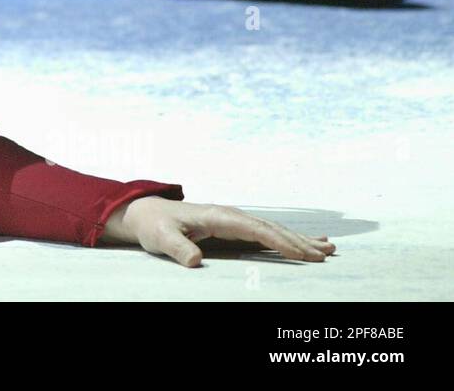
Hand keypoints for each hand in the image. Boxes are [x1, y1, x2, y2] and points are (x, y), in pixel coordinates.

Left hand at [100, 196, 335, 266]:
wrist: (146, 214)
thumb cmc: (155, 226)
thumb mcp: (162, 238)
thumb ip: (178, 248)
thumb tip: (195, 261)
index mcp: (219, 216)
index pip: (257, 230)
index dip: (280, 242)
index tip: (303, 255)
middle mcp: (230, 216)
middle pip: (271, 229)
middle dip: (299, 242)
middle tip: (327, 256)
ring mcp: (233, 221)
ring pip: (272, 230)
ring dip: (300, 239)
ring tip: (328, 248)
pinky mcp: (233, 229)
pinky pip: (265, 235)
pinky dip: (287, 240)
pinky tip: (305, 243)